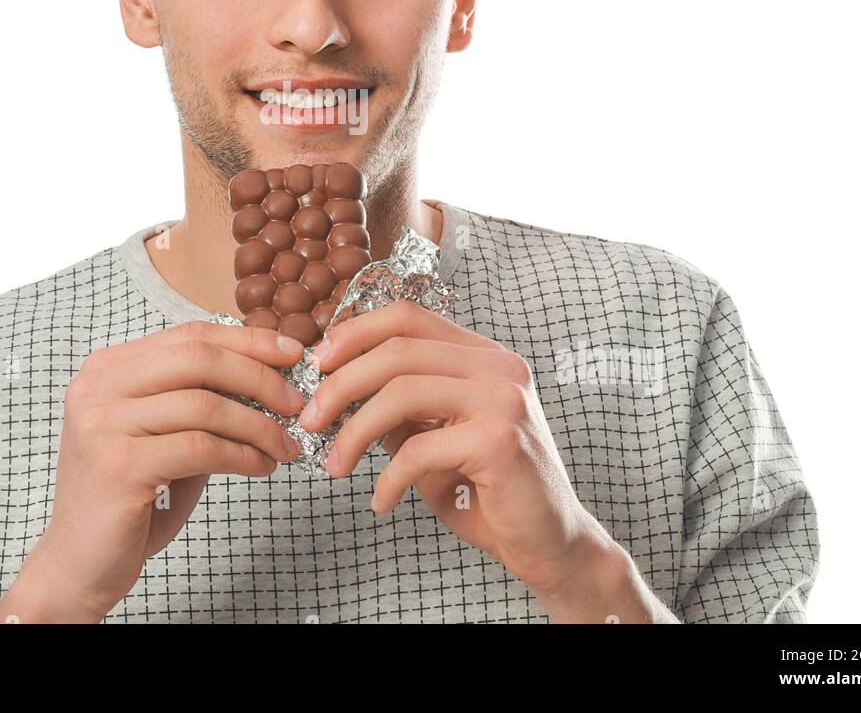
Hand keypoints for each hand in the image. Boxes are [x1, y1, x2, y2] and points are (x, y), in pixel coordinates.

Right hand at [0, 320, 305, 621]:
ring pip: (204, 405)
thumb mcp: (165, 435)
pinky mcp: (118, 465)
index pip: (189, 336)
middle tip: (296, 402)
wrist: (79, 563)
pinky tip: (261, 466)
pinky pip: (200, 448)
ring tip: (284, 446)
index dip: (246, 341)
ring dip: (258, 426)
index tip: (291, 354)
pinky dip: (242, 455)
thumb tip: (271, 378)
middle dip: (259, 377)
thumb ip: (200, 401)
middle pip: (197, 358)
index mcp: (108, 369)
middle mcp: (98, 388)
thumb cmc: (131, 498)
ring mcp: (103, 424)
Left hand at [301, 301, 606, 600]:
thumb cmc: (488, 491)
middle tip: (310, 420)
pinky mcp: (501, 440)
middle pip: (397, 351)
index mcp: (483, 355)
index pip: (409, 317)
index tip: (319, 364)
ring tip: (335, 466)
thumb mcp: (435, 438)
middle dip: (341, 385)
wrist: (550, 544)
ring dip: (354, 432)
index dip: (355, 333)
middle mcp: (498, 366)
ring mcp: (505, 399)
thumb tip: (336, 391)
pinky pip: (419, 450)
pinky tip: (381, 501)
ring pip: (402, 393)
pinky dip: (388, 479)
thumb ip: (400, 410)